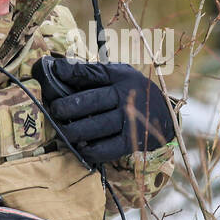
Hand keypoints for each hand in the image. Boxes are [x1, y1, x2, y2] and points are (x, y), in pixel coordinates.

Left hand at [31, 57, 175, 165]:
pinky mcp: (131, 142)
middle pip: (90, 101)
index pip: (92, 72)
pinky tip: (81, 148)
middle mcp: (126, 97)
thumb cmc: (133, 92)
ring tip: (64, 131)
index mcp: (120, 77)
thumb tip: (56, 68)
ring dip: (74, 130)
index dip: (69, 72)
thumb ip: (92, 73)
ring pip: (95, 127)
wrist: (167, 116)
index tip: (51, 72)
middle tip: (55, 110)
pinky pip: (106, 149)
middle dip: (66, 106)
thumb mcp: (119, 75)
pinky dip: (90, 150)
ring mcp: (129, 120)